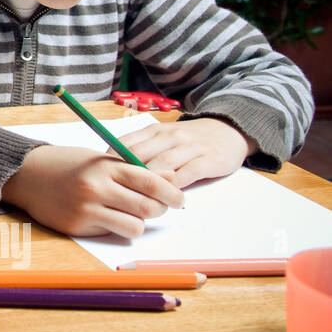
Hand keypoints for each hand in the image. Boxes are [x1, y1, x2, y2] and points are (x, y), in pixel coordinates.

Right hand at [1, 145, 184, 238]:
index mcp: (104, 167)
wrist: (26, 175)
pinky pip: (112, 233)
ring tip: (131, 213)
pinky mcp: (77, 227)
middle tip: (159, 207)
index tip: (179, 198)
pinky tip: (108, 217)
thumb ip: (133, 170)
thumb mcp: (100, 160)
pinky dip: (117, 227)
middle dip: (160, 209)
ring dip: (138, 222)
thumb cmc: (67, 164)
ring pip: (134, 226)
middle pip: (147, 207)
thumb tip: (170, 179)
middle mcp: (96, 188)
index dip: (171, 192)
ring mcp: (86, 210)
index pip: (150, 180)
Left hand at [116, 118, 251, 188]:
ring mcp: (189, 146)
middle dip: (126, 176)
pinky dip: (176, 187)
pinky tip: (169, 199)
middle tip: (117, 195)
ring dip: (150, 185)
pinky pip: (188, 173)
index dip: (111, 163)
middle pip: (140, 155)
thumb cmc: (188, 139)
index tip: (102, 179)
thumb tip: (112, 169)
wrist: (229, 130)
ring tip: (140, 201)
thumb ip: (142, 149)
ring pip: (163, 165)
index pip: (124, 143)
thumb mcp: (163, 137)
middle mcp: (169, 136)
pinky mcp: (208, 159)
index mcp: (154, 130)